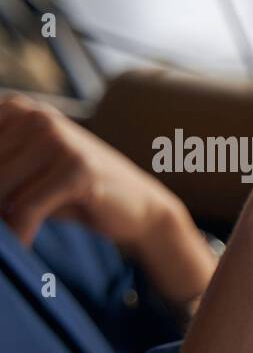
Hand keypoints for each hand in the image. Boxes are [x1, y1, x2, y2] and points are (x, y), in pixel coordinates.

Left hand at [0, 94, 180, 248]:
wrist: (138, 205)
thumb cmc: (73, 193)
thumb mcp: (24, 175)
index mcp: (17, 109)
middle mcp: (35, 115)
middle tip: (0, 228)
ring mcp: (58, 138)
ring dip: (0, 223)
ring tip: (10, 238)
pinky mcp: (77, 168)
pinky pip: (25, 208)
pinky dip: (19, 233)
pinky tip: (24, 244)